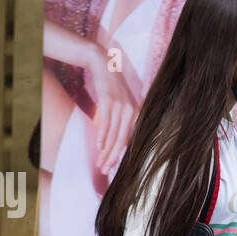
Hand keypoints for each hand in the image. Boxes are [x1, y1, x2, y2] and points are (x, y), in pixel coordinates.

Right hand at [84, 45, 138, 174]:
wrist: (103, 64)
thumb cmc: (111, 87)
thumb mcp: (121, 104)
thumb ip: (121, 122)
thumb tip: (116, 143)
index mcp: (137, 113)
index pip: (130, 140)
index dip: (121, 155)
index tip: (113, 168)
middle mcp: (132, 111)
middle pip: (122, 140)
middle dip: (113, 158)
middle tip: (105, 170)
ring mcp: (120, 106)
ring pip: (113, 134)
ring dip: (106, 151)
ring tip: (100, 163)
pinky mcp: (108, 101)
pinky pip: (105, 122)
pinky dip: (102, 136)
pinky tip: (99, 146)